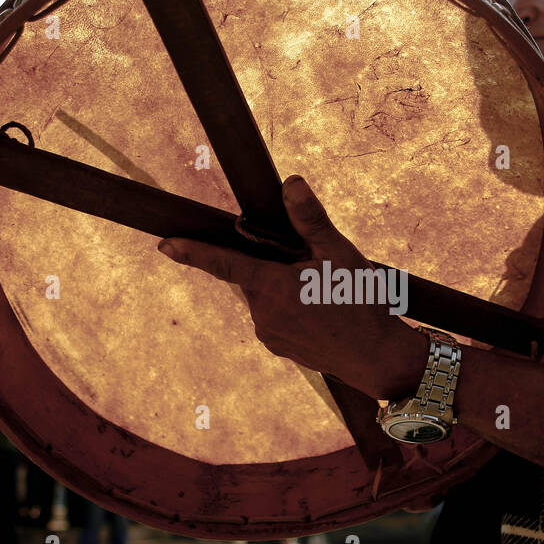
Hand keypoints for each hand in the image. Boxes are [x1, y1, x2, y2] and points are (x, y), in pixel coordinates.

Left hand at [157, 175, 425, 400]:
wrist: (379, 359)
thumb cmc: (362, 303)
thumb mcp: (340, 254)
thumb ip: (310, 219)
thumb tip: (291, 184)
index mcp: (273, 286)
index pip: (223, 263)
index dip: (192, 252)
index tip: (164, 245)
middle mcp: (263, 314)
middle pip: (254, 276)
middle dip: (274, 266)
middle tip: (315, 269)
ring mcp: (271, 335)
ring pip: (266, 298)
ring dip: (284, 289)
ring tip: (326, 295)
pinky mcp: (281, 349)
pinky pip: (276, 318)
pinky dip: (292, 309)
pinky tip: (323, 312)